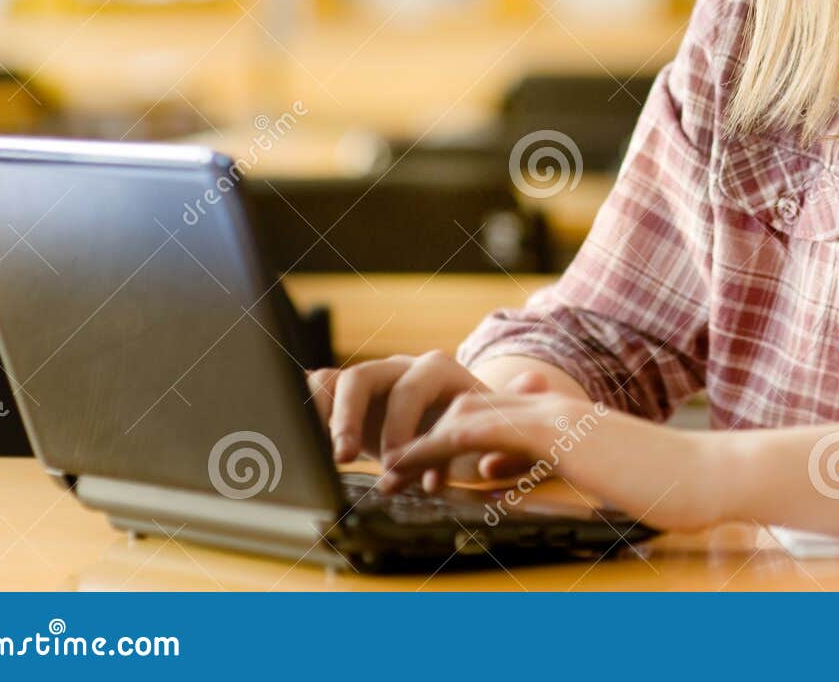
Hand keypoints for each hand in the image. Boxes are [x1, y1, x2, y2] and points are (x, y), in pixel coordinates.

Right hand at [305, 351, 550, 480]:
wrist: (457, 427)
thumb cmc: (477, 428)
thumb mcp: (495, 422)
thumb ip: (515, 403)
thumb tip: (538, 381)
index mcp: (438, 372)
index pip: (413, 384)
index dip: (401, 425)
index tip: (394, 467)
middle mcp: (401, 370)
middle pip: (363, 377)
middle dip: (352, 419)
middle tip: (347, 459)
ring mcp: (373, 382)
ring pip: (338, 382)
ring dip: (328, 416)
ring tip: (324, 453)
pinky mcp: (348, 400)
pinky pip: (320, 390)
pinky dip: (310, 407)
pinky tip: (300, 435)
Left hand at [376, 388, 727, 532]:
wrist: (703, 475)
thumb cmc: (655, 481)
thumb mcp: (586, 470)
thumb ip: (538, 463)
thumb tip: (493, 469)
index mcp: (556, 413)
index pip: (485, 410)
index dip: (442, 432)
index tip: (408, 459)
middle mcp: (550, 404)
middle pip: (466, 404)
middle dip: (421, 433)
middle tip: (382, 464)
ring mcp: (553, 415)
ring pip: (467, 412)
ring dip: (421, 440)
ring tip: (384, 469)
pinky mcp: (557, 434)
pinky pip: (486, 430)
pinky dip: (443, 445)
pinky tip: (416, 464)